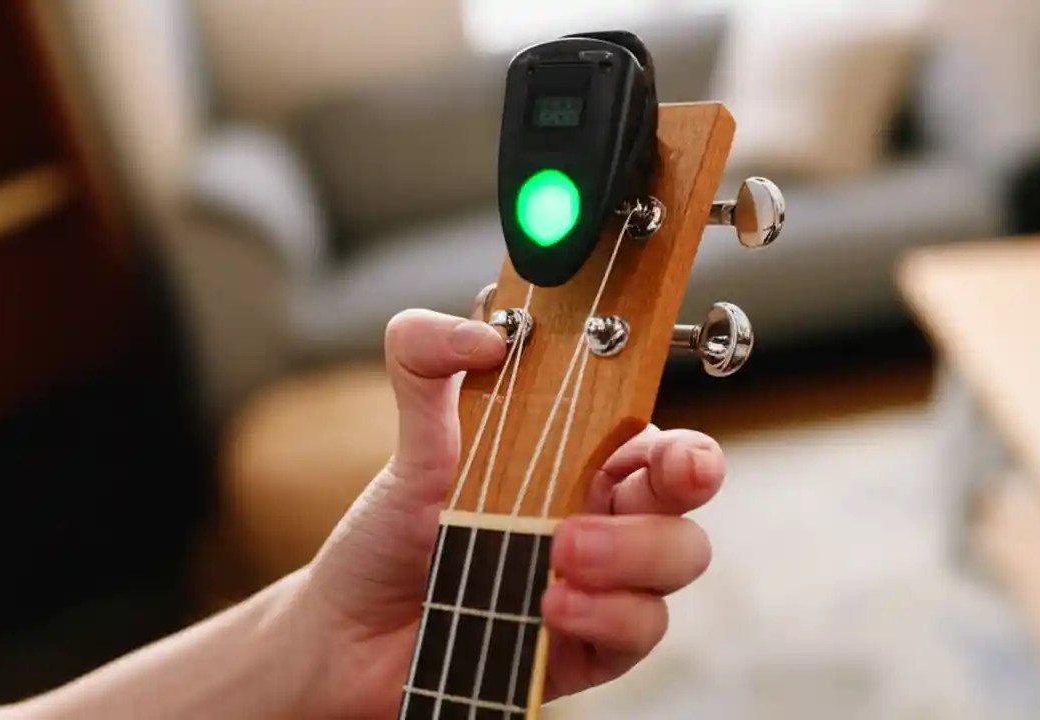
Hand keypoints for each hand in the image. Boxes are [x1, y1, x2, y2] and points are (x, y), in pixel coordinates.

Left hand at [289, 309, 724, 717]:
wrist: (351, 634)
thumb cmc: (389, 538)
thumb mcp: (410, 442)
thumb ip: (428, 363)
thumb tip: (487, 333)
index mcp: (578, 462)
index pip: (658, 440)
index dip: (684, 441)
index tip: (676, 452)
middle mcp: (602, 518)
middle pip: (687, 499)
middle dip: (682, 489)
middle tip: (636, 490)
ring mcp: (603, 585)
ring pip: (678, 561)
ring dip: (632, 556)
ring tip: (558, 559)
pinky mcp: (589, 648)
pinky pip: (639, 631)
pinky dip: (607, 614)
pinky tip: (551, 607)